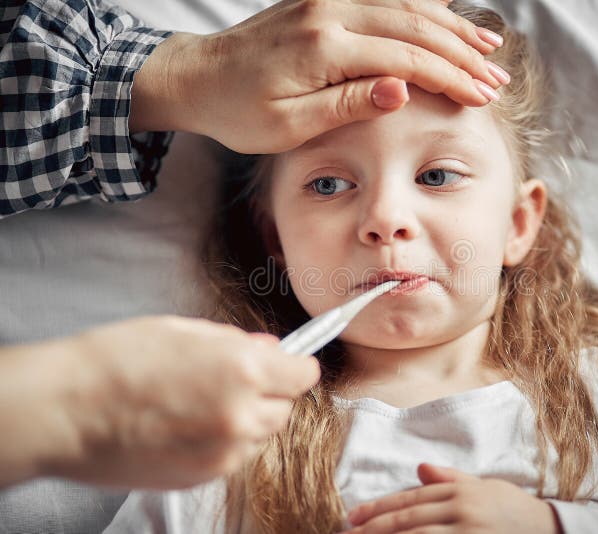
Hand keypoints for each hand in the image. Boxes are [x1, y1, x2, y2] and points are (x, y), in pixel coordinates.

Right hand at [0, 315, 318, 488]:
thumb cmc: (117, 360)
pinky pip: (233, 458)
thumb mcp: (185, 331)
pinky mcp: (201, 477)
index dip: (296, 365)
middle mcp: (241, 415)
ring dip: (249, 419)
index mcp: (242, 370)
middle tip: (237, 379)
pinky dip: (225, 442)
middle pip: (286, 409)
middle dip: (271, 392)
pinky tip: (189, 425)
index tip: (288, 363)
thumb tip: (269, 350)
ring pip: (261, 436)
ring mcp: (223, 453)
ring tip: (205, 402)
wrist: (67, 410)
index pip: (304, 374)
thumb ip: (237, 343)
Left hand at [131, 0, 509, 152]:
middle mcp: (329, 12)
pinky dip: (422, 5)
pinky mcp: (324, 1)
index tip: (482, 96)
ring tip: (488, 47)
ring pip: (406, 4)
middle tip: (498, 78)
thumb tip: (402, 89)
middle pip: (415, 24)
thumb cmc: (239, 110)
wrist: (199, 77)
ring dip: (451, 25)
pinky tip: (447, 9)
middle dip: (462, 53)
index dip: (450, 77)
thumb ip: (347, 104)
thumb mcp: (289, 125)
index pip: (406, 57)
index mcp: (323, 47)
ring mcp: (327, 0)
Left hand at [345, 463, 559, 532]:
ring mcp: (468, 531)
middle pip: (408, 519)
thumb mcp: (483, 487)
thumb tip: (419, 468)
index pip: (410, 498)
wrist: (551, 529)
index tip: (352, 517)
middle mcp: (463, 508)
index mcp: (461, 490)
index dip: (379, 508)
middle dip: (374, 528)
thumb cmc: (513, 510)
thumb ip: (450, 479)